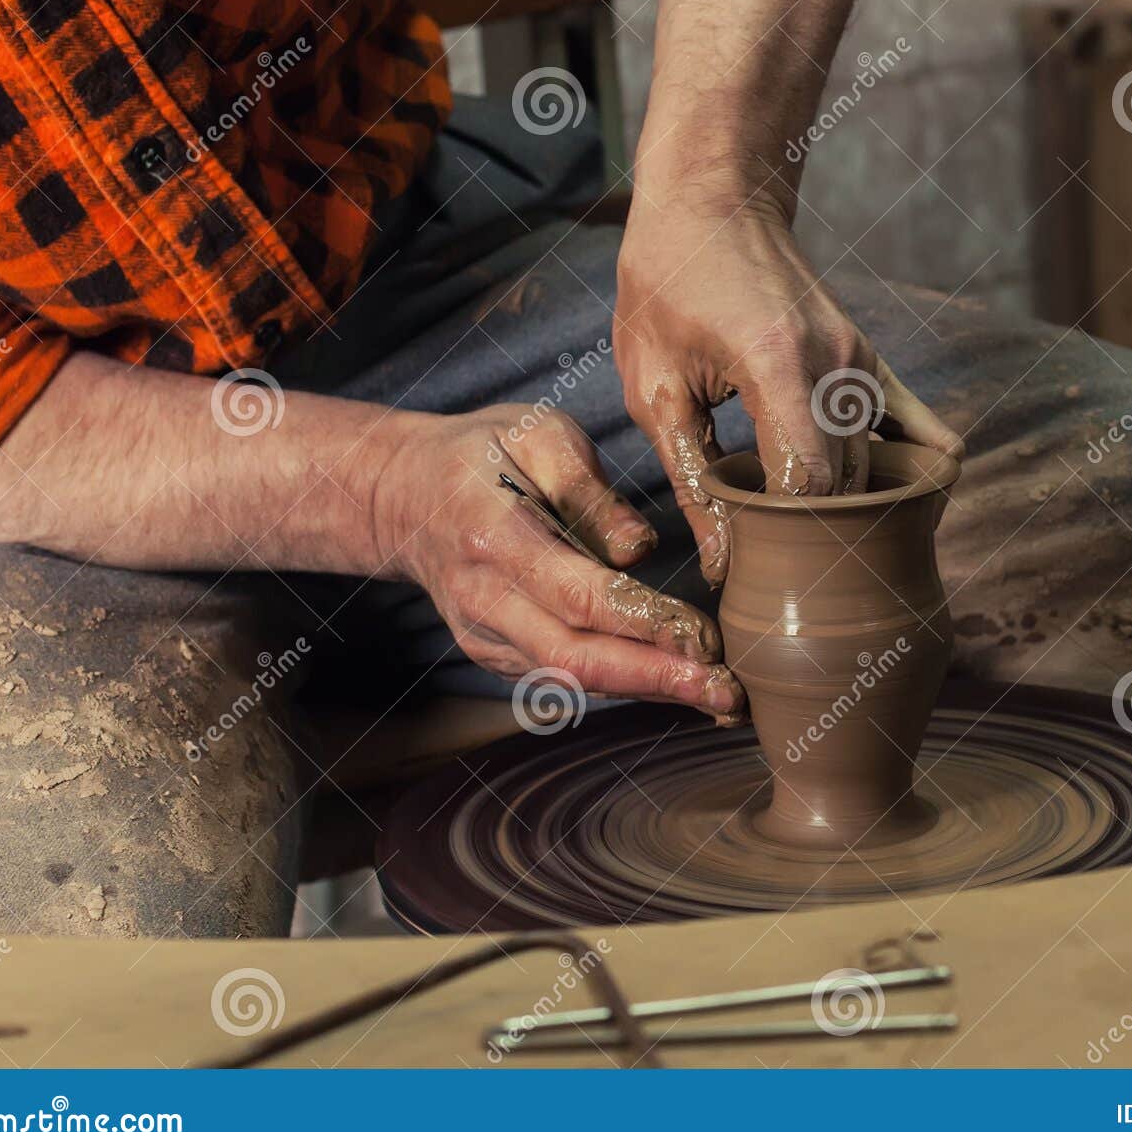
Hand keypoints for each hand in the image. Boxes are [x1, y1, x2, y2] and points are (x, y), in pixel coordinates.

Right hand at [376, 405, 746, 721]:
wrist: (403, 495)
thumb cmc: (482, 452)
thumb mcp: (537, 434)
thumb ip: (589, 490)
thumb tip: (639, 548)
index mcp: (494, 535)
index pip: (577, 595)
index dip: (643, 623)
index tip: (705, 638)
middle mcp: (483, 598)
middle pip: (575, 658)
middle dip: (656, 680)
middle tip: (728, 694)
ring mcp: (483, 635)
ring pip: (571, 679)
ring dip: (648, 691)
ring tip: (719, 697)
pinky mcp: (494, 653)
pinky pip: (562, 677)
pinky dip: (621, 684)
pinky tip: (675, 684)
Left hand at [614, 198, 961, 585]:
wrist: (712, 205)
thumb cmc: (668, 290)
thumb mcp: (656, 388)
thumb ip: (693, 478)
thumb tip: (724, 563)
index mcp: (778, 364)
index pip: (809, 483)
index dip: (783, 535)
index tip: (753, 556)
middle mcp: (837, 362)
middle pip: (850, 486)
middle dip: (815, 535)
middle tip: (773, 562)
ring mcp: (864, 360)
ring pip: (880, 470)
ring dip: (849, 513)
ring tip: (805, 539)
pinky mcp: (873, 362)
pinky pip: (922, 434)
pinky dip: (910, 478)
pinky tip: (884, 513)